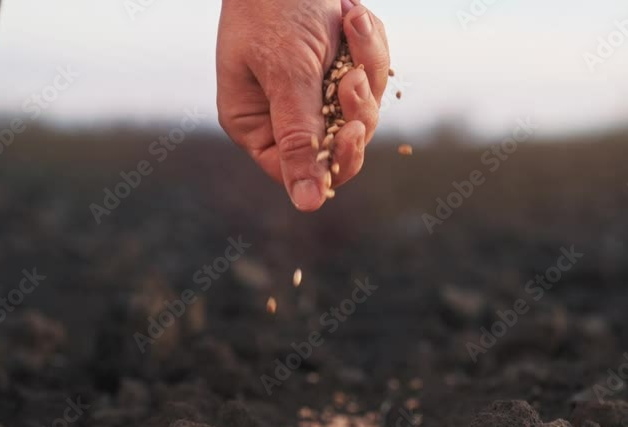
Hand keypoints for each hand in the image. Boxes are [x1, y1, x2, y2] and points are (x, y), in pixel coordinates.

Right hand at [216, 0, 389, 211]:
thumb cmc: (274, 9)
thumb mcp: (286, 74)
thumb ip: (298, 139)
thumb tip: (308, 205)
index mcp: (254, 123)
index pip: (297, 170)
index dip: (332, 161)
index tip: (352, 133)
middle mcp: (284, 114)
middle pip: (338, 147)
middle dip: (353, 109)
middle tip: (351, 77)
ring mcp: (315, 91)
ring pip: (363, 111)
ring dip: (365, 67)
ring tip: (349, 22)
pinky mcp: (341, 68)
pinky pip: (372, 78)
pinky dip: (369, 46)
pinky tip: (351, 15)